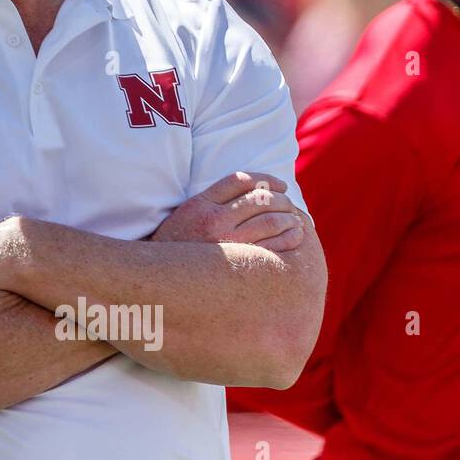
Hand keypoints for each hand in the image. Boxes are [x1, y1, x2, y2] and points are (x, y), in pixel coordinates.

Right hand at [151, 171, 304, 252]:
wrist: (164, 280)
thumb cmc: (179, 246)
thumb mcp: (187, 215)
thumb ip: (212, 201)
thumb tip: (252, 190)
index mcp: (200, 204)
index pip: (240, 180)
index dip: (266, 179)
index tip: (280, 185)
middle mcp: (213, 221)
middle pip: (260, 198)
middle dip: (282, 200)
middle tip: (289, 205)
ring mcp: (227, 243)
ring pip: (272, 220)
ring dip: (290, 217)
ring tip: (295, 221)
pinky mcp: (238, 264)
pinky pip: (275, 245)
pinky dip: (291, 237)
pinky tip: (295, 236)